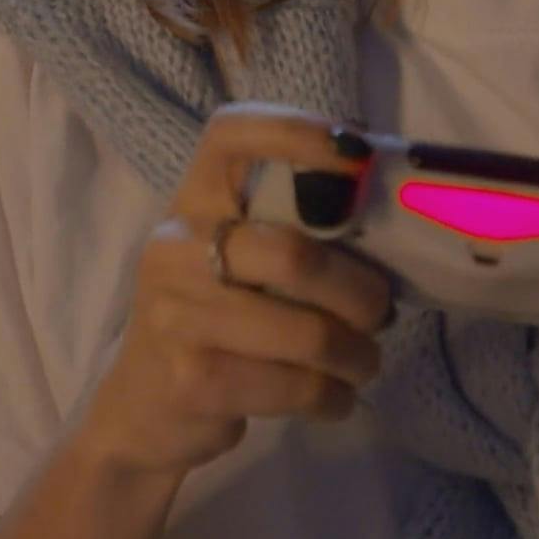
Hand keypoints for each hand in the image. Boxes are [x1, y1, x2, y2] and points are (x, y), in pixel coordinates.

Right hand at [67, 105, 397, 479]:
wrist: (141, 407)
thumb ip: (292, 231)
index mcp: (192, 203)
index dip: (295, 131)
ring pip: (308, 334)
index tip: (357, 155)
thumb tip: (397, 218)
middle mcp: (174, 247)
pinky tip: (332, 398)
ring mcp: (177, 315)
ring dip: (357, 356)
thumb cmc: (211, 319)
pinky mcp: (193, 381)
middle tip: (380, 317)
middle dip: (362, 294)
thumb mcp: (234, 262)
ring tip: (361, 364)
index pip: (231, 134)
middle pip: (296, 255)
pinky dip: (334, 398)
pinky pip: (296, 387)